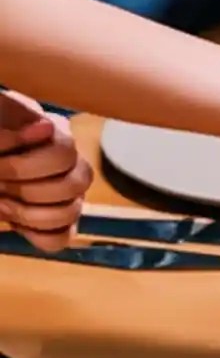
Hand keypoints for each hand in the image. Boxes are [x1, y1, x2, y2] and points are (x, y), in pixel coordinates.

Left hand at [0, 91, 92, 251]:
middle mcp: (70, 163)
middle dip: (27, 190)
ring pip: (71, 212)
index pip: (65, 152)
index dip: (26, 166)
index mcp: (53, 132)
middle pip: (75, 185)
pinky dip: (37, 235)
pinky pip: (62, 237)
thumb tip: (47, 126)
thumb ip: (13, 119)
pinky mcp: (56, 223)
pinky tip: (15, 223)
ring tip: (2, 204)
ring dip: (29, 213)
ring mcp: (67, 195)